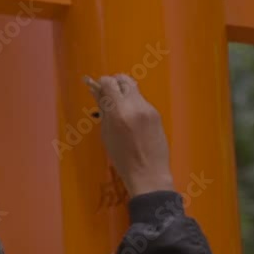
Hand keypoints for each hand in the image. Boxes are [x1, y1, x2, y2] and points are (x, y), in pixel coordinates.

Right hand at [90, 74, 173, 196]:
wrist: (149, 173)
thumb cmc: (123, 159)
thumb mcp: (107, 134)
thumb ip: (103, 111)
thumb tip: (97, 92)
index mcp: (118, 113)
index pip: (109, 83)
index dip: (102, 83)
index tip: (99, 89)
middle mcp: (134, 106)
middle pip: (124, 80)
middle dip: (115, 83)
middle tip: (110, 95)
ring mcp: (148, 109)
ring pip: (134, 90)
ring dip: (125, 94)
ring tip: (121, 110)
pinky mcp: (156, 114)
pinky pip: (142, 102)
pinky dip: (134, 105)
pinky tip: (132, 121)